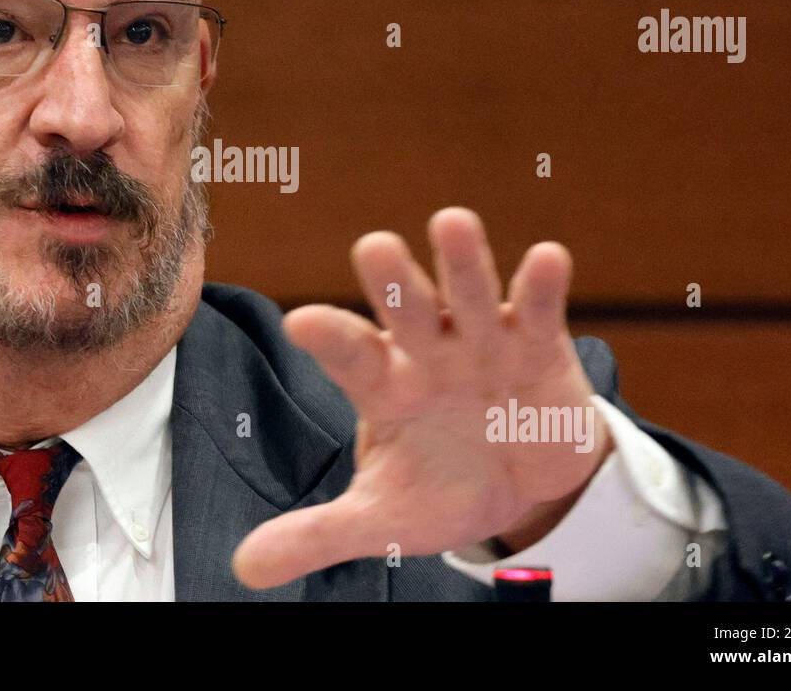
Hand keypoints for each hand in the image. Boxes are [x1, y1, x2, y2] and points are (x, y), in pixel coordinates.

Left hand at [232, 207, 610, 588]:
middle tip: (373, 246)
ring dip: (463, 262)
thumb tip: (243, 568)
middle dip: (392, 279)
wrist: (521, 491)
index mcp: (381, 385)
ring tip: (452, 222)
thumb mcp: (383, 518)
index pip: (348, 355)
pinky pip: (537, 310)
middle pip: (405, 309)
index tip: (300, 322)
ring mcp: (480, 341)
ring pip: (468, 294)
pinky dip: (541, 286)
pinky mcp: (536, 344)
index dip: (328, 338)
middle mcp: (425, 351)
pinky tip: (548, 258)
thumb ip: (319, 534)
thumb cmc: (442, 488)